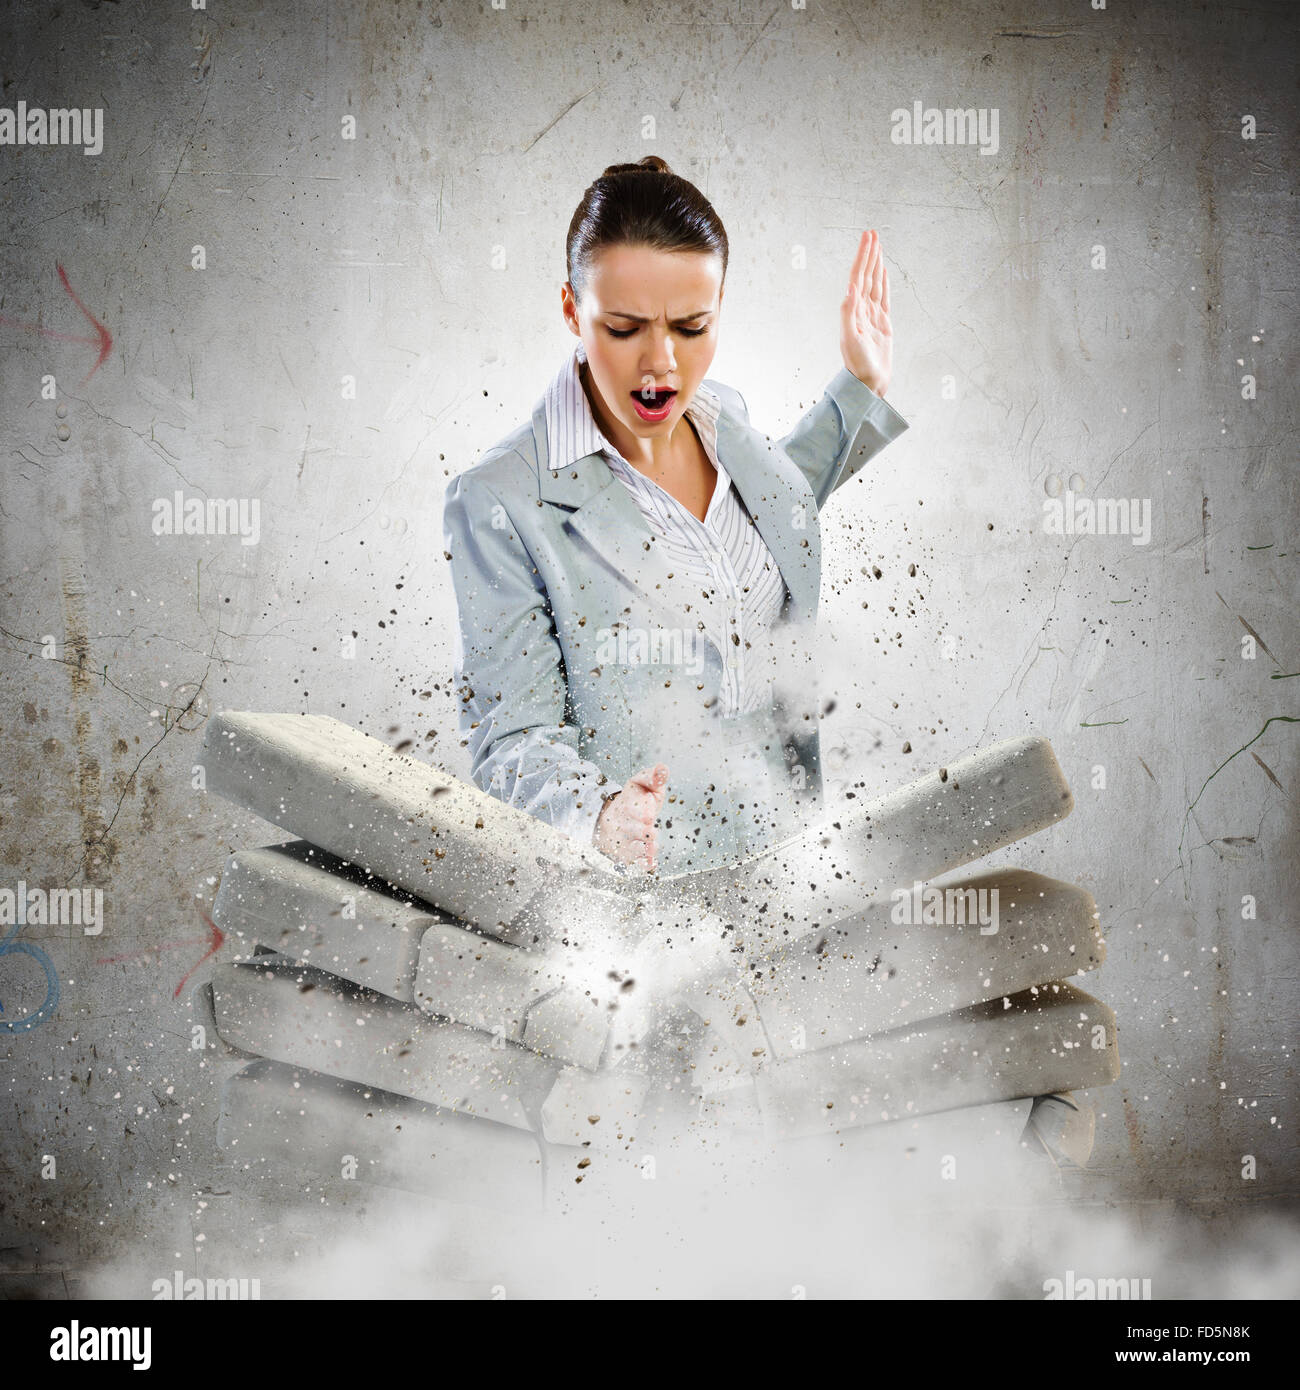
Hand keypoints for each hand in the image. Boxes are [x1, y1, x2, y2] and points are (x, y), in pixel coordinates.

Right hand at [594, 764, 668, 870]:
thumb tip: (663, 768)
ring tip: (652, 847)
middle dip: (640, 831)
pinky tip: (652, 864)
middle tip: (651, 832)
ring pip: (631, 848)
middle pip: (630, 829)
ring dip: (641, 849)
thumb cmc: (635, 800)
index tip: (649, 814)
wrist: (615, 819)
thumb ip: (653, 777)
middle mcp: (623, 824)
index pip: (631, 807)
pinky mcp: (629, 855)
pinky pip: (634, 863)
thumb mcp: (642, 785)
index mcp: (626, 804)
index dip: (639, 811)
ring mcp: (625, 840)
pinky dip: (643, 864)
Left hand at [839, 228, 892, 396]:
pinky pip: (883, 297)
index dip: (863, 256)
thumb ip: (849, 313)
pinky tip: (883, 272)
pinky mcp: (882, 323)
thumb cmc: (858, 365)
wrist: (868, 383)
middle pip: (866, 275)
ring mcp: (872, 316)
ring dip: (875, 264)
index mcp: (853, 310)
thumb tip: (851, 288)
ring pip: (874, 283)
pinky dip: (883, 283)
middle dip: (869, 254)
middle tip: (872, 233)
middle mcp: (861, 310)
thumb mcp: (851, 339)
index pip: (858, 277)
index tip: (868, 238)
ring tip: (877, 246)